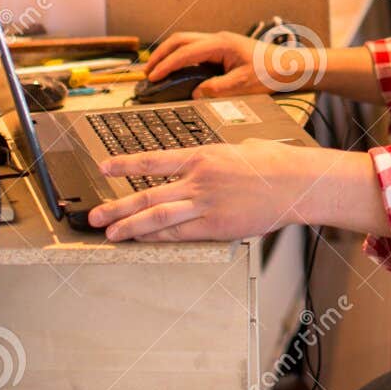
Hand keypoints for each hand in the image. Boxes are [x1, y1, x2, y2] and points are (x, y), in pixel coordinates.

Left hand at [88, 139, 317, 240]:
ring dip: (130, 226)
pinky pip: (180, 234)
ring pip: (157, 216)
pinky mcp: (216, 226)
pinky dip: (158, 237)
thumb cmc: (275, 164)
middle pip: (147, 194)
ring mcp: (206, 204)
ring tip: (110, 233)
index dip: (124, 165)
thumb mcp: (241, 149)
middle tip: (94, 215)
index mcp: (202, 156)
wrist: (296, 182)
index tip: (104, 168)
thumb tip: (211, 162)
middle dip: (116, 206)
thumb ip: (218, 158)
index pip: (153, 161)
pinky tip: (144, 241)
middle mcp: (198, 179)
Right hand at [145, 29, 324, 96]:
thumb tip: (196, 94)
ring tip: (156, 71)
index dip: (167, 64)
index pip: (186, 51)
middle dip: (161, 54)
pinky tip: (177, 71)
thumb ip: (217, 90)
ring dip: (170, 54)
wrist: (291, 66)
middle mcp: (218, 39)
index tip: (153, 77)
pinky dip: (182, 58)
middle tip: (147, 72)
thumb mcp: (243, 85)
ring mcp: (220, 43)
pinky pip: (196, 50)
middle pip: (180, 40)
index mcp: (221, 44)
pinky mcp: (224, 50)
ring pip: (187, 43)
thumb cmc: (271, 72)